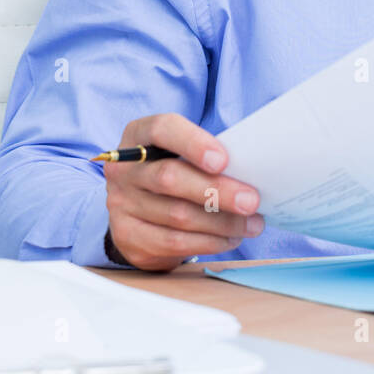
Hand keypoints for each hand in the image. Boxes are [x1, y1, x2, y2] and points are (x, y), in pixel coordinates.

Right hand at [103, 113, 264, 270]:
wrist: (139, 207)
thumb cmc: (177, 170)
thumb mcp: (184, 153)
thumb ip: (209, 155)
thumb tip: (253, 170)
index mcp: (139, 135)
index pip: (161, 130)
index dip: (193, 143)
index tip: (224, 160)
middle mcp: (124, 169)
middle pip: (170, 178)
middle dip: (218, 190)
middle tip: (252, 201)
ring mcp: (121, 204)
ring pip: (177, 215)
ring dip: (223, 222)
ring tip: (253, 224)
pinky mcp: (128, 236)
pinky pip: (174, 242)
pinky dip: (210, 242)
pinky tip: (231, 238)